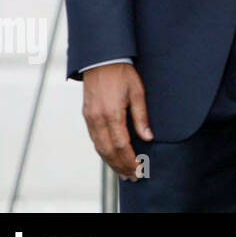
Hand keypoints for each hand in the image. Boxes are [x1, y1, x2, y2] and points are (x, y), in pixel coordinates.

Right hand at [82, 62, 151, 181]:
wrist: (101, 59)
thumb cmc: (122, 73)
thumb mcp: (138, 92)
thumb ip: (141, 117)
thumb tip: (148, 138)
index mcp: (111, 113)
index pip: (121, 145)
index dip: (130, 160)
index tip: (139, 169)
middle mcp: (97, 119)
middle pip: (108, 151)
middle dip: (121, 166)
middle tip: (132, 177)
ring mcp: (90, 118)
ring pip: (99, 147)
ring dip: (111, 162)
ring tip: (123, 173)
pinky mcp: (87, 116)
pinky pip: (94, 139)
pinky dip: (103, 152)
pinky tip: (111, 157)